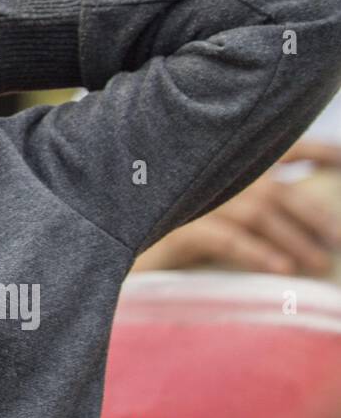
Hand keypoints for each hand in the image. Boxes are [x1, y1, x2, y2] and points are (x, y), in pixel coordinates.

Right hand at [134, 140, 340, 275]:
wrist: (101, 239)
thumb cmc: (153, 221)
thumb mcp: (201, 201)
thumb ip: (237, 196)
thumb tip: (296, 213)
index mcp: (217, 156)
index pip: (278, 146)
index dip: (316, 151)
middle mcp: (207, 172)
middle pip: (276, 187)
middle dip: (315, 213)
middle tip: (340, 239)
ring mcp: (189, 197)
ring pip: (258, 212)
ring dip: (295, 240)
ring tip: (319, 263)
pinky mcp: (172, 227)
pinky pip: (226, 238)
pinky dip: (257, 253)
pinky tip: (280, 271)